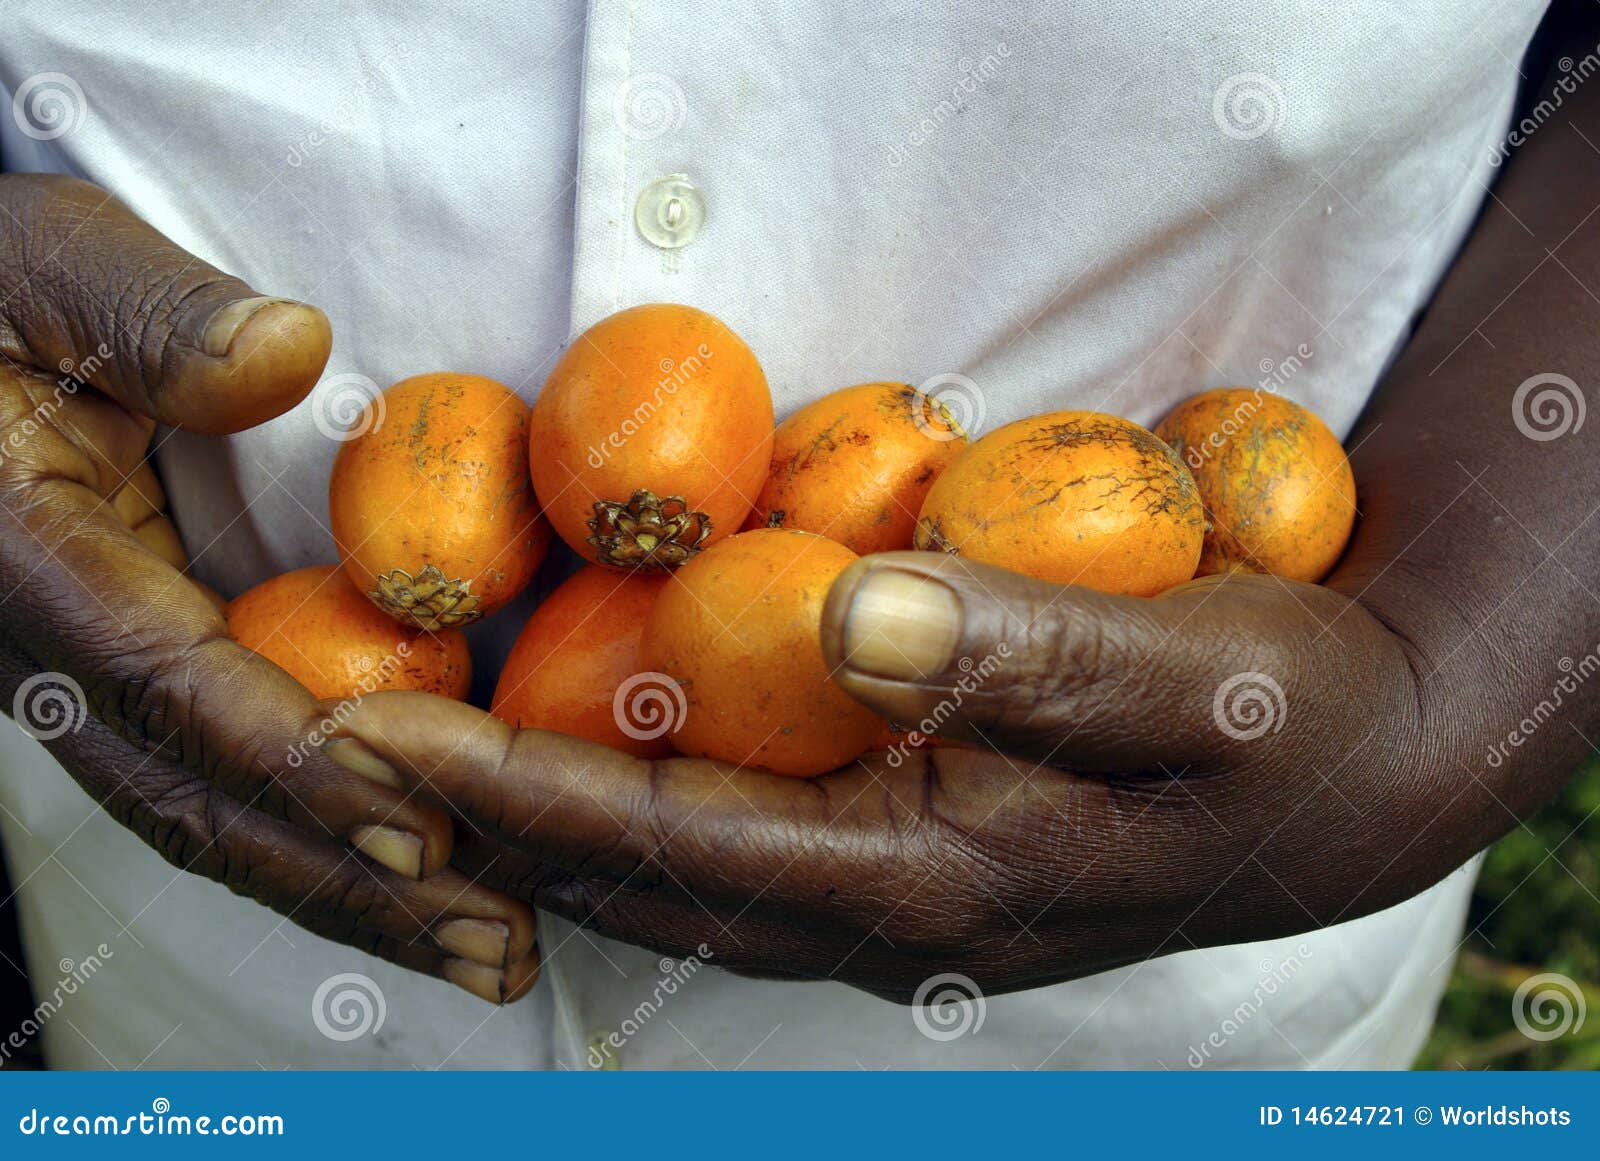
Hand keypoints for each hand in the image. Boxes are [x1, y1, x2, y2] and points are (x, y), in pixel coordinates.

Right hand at [0, 174, 536, 1003]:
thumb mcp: (50, 261)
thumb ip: (156, 315)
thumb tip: (291, 356)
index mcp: (20, 556)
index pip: (172, 686)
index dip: (298, 762)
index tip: (423, 828)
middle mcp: (38, 652)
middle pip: (201, 801)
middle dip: (352, 885)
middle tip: (499, 949)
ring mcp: (72, 682)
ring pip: (208, 819)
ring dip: (349, 898)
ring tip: (487, 955)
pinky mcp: (116, 680)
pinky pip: (211, 784)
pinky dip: (313, 843)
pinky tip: (414, 881)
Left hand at [323, 548, 1483, 1002]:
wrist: (1358, 768)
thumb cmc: (1285, 716)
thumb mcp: (1185, 673)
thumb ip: (1019, 649)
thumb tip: (842, 613)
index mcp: (934, 883)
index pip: (676, 849)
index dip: (515, 794)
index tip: (371, 740)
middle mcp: (891, 916)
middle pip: (644, 888)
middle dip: (484, 826)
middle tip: (335, 756)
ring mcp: (897, 900)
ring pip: (678, 881)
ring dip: (542, 827)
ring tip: (417, 762)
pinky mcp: (914, 858)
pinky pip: (738, 845)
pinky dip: (635, 808)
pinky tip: (584, 752)